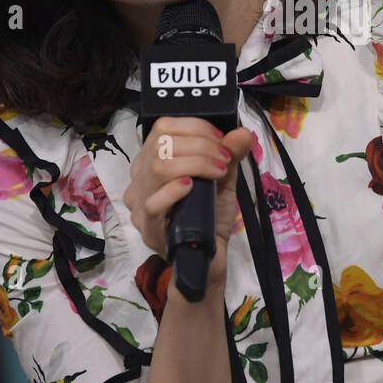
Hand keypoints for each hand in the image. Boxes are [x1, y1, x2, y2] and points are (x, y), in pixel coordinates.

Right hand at [123, 116, 254, 284]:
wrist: (208, 255)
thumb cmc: (208, 213)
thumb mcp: (222, 177)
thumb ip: (230, 154)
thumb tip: (242, 133)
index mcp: (153, 159)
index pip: (163, 127)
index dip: (195, 127)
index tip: (220, 140)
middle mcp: (141, 177)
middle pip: (161, 145)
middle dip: (201, 145)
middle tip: (224, 159)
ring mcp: (140, 203)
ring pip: (157, 169)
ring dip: (195, 164)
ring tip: (218, 172)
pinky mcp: (148, 227)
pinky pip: (153, 203)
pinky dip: (174, 190)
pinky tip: (192, 187)